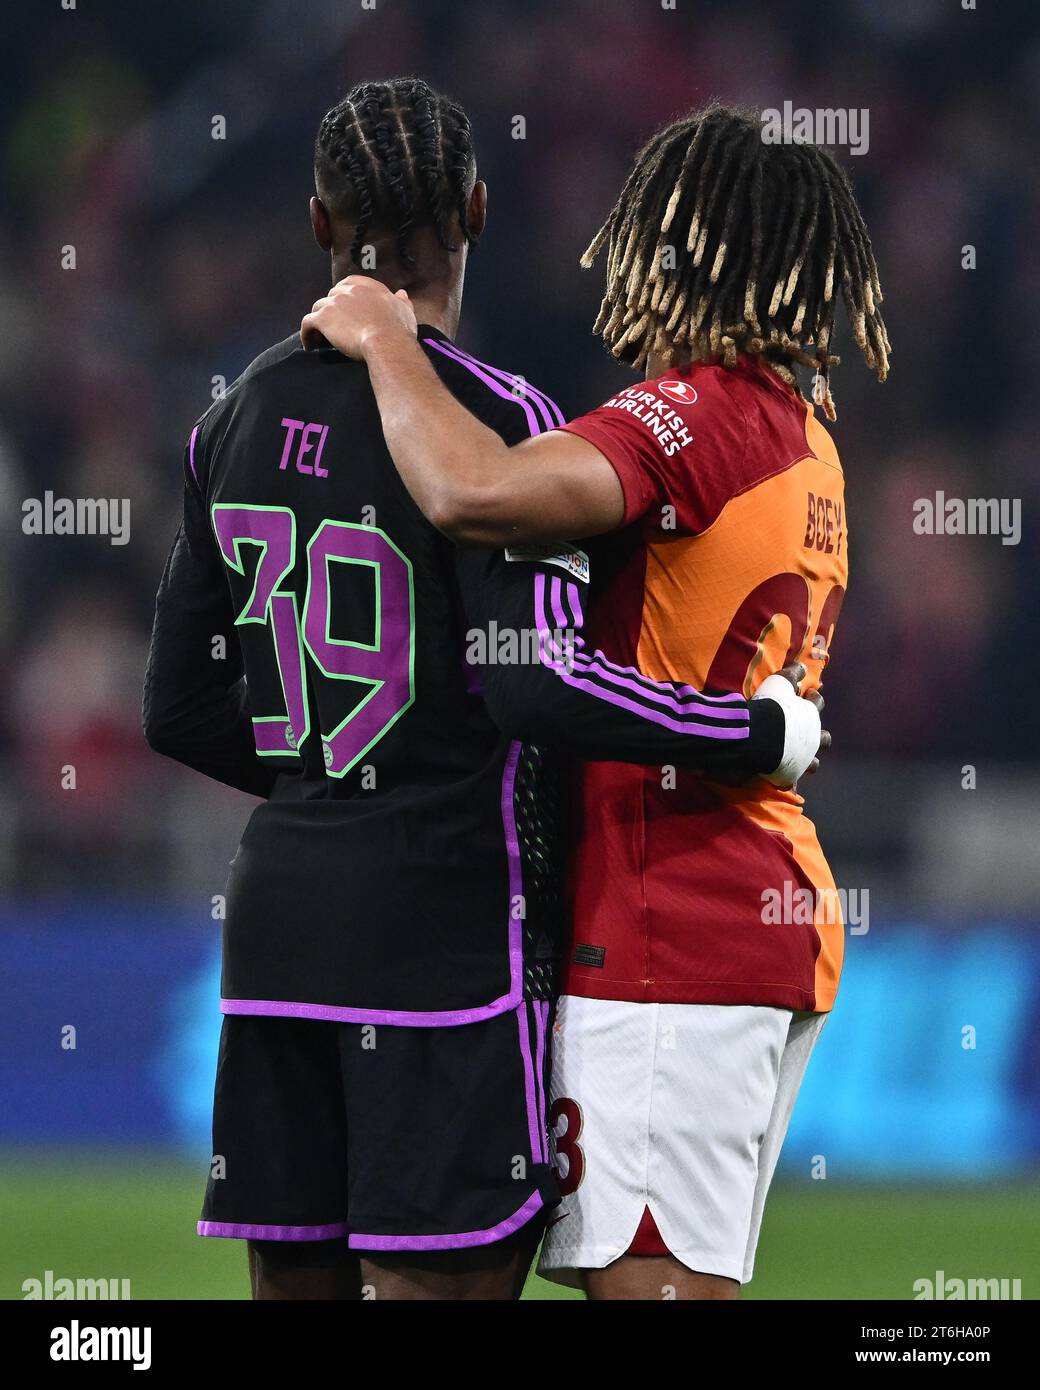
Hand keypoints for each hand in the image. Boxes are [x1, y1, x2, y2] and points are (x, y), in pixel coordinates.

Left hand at [300, 276, 416, 357]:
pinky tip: (309, 345)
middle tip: (334, 326)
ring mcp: (333, 303)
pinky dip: (306, 334)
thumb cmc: (397, 329)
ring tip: (321, 336)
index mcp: (366, 286)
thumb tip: (401, 294)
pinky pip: (307, 324)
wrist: (386, 342)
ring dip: (319, 320)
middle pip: (331, 296)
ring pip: (318, 308)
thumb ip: (401, 301)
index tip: (344, 309)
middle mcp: (348, 291)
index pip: (348, 284)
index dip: (343, 295)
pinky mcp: (322, 319)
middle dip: (331, 309)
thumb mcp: (405, 311)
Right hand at [774, 662, 830, 776]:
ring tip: (798, 759)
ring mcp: (804, 759)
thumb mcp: (779, 683)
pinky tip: (782, 777)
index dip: (812, 698)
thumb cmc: (771, 707)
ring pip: (813, 763)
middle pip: (824, 738)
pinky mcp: (790, 774)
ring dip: (807, 760)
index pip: (817, 704)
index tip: (806, 694)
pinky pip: (791, 779)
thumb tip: (802, 665)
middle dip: (818, 735)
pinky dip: (788, 777)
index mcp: (811, 716)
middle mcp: (813, 738)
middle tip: (806, 731)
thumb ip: (791, 674)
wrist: (759, 735)